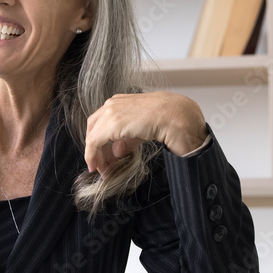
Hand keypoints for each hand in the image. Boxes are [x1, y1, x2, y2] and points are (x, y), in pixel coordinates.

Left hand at [84, 92, 207, 174]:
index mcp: (122, 102)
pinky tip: (97, 166)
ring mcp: (111, 111)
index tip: (102, 156)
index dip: (99, 141)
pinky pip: (94, 141)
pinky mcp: (111, 123)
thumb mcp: (143, 130)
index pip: (101, 122)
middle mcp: (113, 104)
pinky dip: (92, 155)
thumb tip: (117, 150)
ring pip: (93, 135)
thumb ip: (128, 139)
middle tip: (101, 165)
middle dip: (95, 148)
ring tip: (102, 170)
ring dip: (95, 155)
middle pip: (93, 128)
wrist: (179, 116)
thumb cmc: (170, 119)